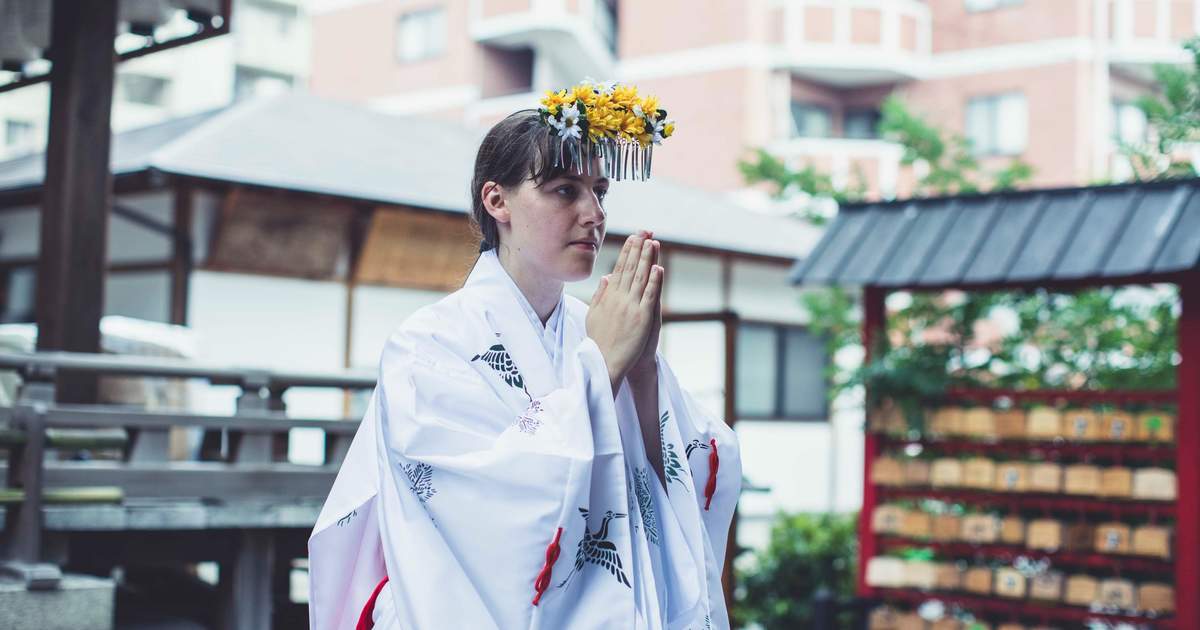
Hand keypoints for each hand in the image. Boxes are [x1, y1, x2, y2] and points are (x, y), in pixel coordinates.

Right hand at [586, 232, 662, 393]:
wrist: (605, 362)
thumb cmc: (599, 341)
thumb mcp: (593, 315)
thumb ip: (600, 295)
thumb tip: (606, 277)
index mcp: (608, 297)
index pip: (619, 268)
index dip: (627, 251)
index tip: (633, 237)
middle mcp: (619, 298)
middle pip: (630, 268)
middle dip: (638, 248)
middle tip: (645, 231)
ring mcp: (631, 307)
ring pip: (640, 278)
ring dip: (647, 259)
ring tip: (653, 242)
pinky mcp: (642, 318)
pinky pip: (649, 296)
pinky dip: (654, 281)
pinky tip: (659, 267)